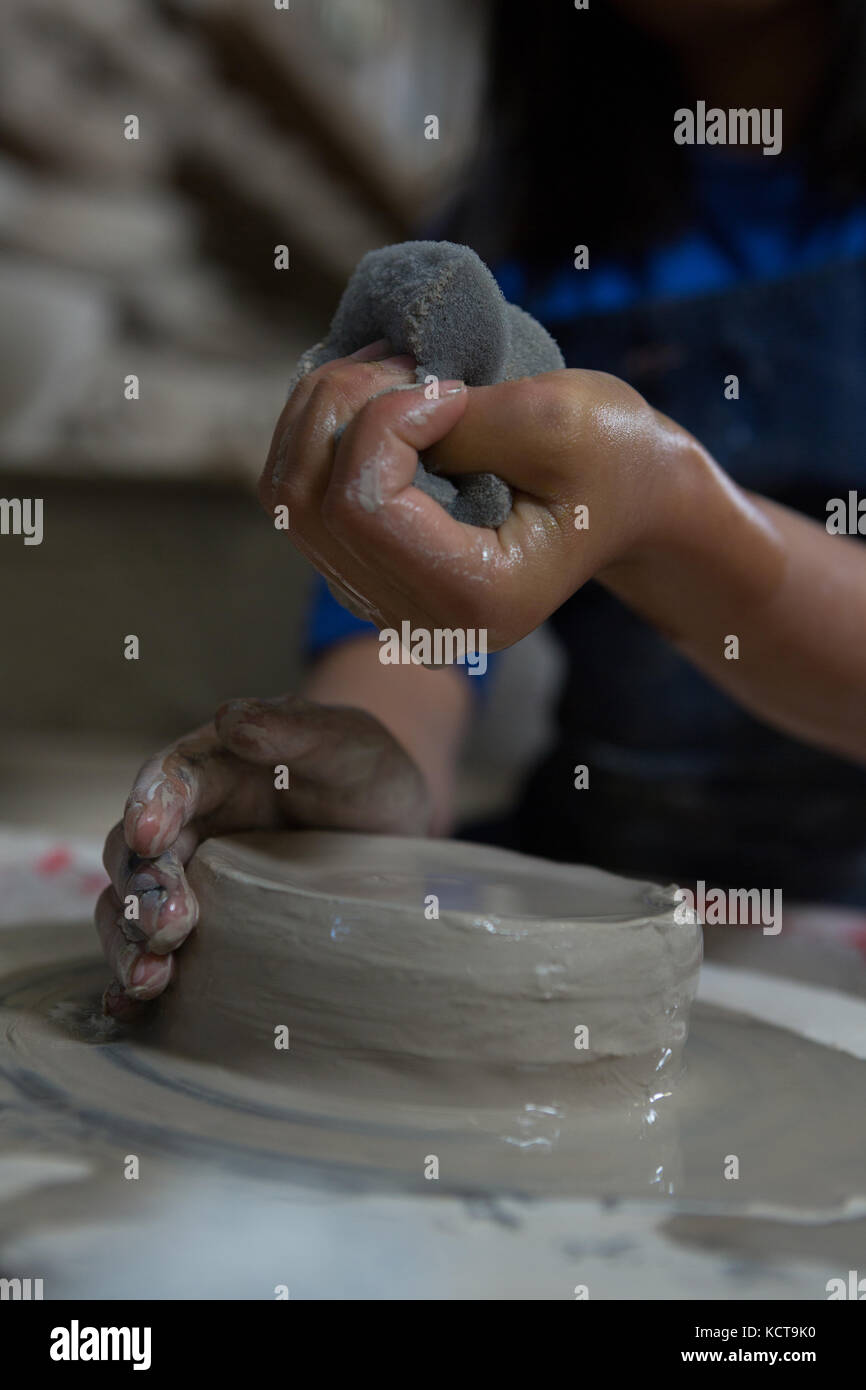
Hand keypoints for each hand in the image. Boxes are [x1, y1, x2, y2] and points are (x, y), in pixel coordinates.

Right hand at [97, 694, 429, 1016]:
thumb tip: (233, 721)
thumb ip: (294, 727)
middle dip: (144, 891)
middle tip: (170, 925)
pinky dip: (132, 980)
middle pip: (138, 855)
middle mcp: (188, 824)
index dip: (151, 805)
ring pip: (133, 908)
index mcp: (210, 768)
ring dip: (131, 942)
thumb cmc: (362, 768)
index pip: (166, 781)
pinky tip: (130, 1007)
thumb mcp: (344, 741)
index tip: (150, 833)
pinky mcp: (207, 928)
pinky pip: (156, 952)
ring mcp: (194, 880)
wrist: (392, 824)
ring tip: (149, 978)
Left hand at [261, 345, 702, 647]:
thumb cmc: (614, 457)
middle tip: (408, 359)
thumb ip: (462, 420)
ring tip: (391, 371)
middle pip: (309, 499)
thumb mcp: (559, 418)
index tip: (451, 386)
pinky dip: (321, 431)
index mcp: (475, 600)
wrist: (632, 500)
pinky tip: (373, 399)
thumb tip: (375, 409)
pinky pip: (301, 496)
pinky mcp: (369, 573)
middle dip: (342, 404)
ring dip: (323, 411)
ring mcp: (385, 602)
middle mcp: (417, 619)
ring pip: (289, 494)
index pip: (362, 504)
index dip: (384, 420)